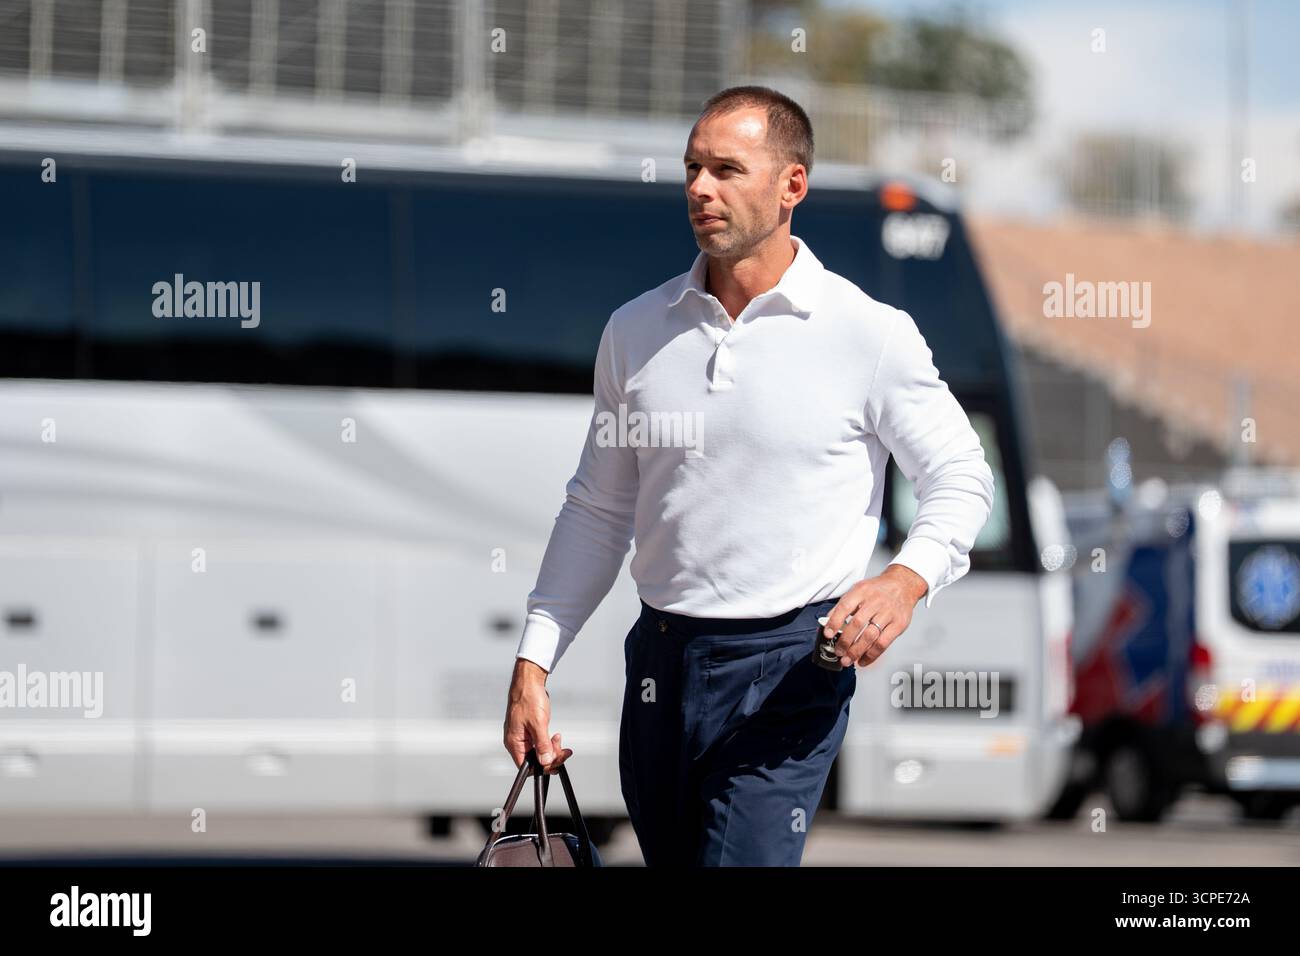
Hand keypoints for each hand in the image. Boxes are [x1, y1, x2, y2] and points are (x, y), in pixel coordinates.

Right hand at [504, 658, 572, 773]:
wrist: (529, 681)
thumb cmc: (529, 698)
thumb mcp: (538, 723)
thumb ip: (542, 745)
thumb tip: (546, 762)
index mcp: (514, 743)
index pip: (527, 766)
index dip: (542, 767)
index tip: (556, 761)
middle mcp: (517, 742)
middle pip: (535, 760)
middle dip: (551, 757)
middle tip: (564, 751)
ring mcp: (523, 736)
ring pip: (539, 751)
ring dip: (552, 749)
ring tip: (559, 739)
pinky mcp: (530, 730)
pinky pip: (540, 742)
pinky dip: (549, 742)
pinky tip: (556, 736)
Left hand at [821, 565, 927, 667]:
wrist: (903, 585)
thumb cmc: (878, 589)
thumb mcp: (859, 590)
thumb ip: (844, 605)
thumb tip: (828, 622)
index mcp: (862, 591)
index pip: (845, 607)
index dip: (835, 621)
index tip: (828, 634)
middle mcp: (876, 601)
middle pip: (857, 623)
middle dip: (845, 641)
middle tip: (838, 652)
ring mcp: (888, 613)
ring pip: (870, 636)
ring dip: (856, 651)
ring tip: (847, 660)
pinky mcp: (899, 624)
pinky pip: (883, 643)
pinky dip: (871, 655)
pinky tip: (863, 660)